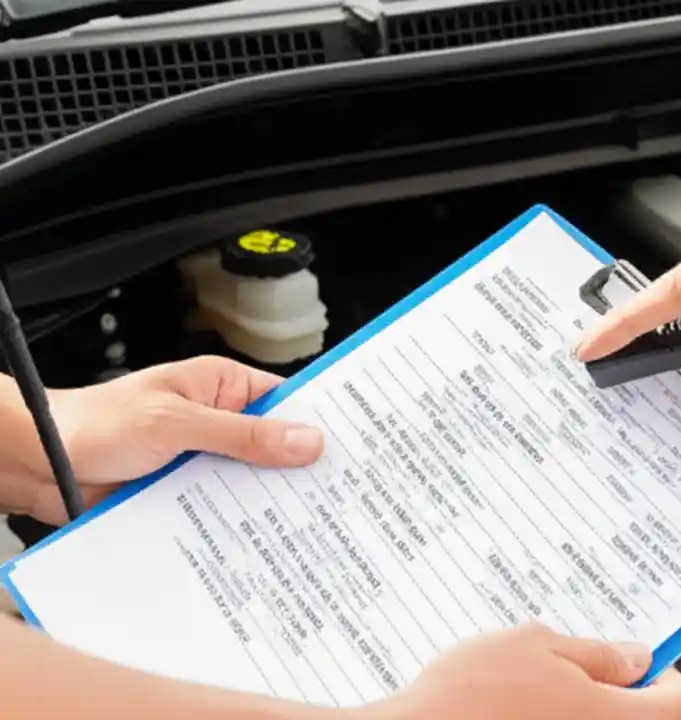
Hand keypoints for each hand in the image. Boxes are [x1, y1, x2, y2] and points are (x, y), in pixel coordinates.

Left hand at [13, 355, 323, 523]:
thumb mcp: (175, 423)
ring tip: (308, 524)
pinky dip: (239, 525)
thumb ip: (241, 435)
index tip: (354, 448)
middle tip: (340, 496)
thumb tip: (306, 440)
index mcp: (223, 387)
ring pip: (254, 485)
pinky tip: (260, 541)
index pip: (288, 403)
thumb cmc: (95, 425)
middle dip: (301, 472)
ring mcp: (205, 463)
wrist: (38, 464)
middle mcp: (219, 424)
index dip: (321, 423)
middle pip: (277, 449)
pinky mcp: (188, 497)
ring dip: (269, 503)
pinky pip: (225, 512)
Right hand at [369, 624, 680, 719]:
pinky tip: (517, 712)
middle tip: (585, 669)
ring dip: (581, 709)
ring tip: (538, 690)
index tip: (640, 661)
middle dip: (619, 694)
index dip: (665, 675)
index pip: (680, 703)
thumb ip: (595, 653)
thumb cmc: (470, 696)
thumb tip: (633, 658)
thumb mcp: (537, 647)